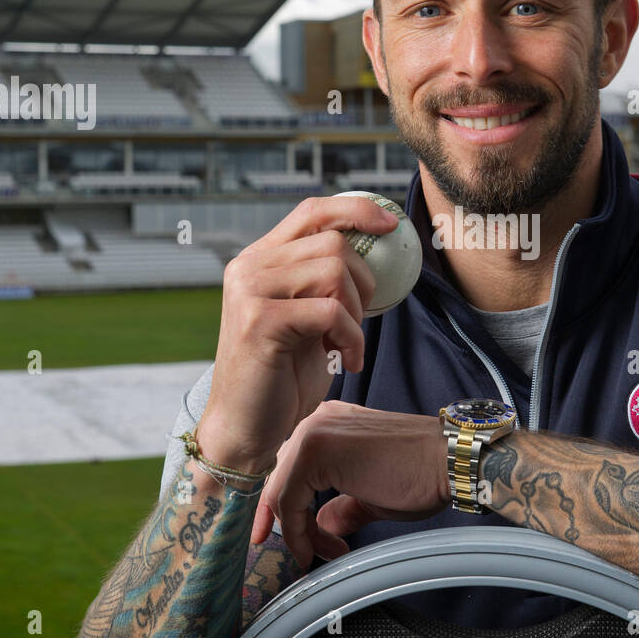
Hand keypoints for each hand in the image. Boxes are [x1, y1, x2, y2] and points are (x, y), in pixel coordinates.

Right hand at [197, 197, 398, 475]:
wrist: (247, 427)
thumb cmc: (283, 375)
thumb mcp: (307, 317)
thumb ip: (324, 281)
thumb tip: (375, 249)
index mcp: (260, 259)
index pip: (312, 211)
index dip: (356, 210)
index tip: (391, 224)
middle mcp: (249, 267)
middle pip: (332, 243)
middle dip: (364, 280)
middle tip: (361, 316)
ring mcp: (250, 291)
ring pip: (333, 272)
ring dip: (356, 311)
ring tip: (346, 341)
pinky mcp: (260, 321)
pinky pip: (330, 312)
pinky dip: (352, 337)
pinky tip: (347, 360)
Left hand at [250, 401, 448, 567]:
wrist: (449, 461)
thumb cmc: (422, 472)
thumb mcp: (372, 495)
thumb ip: (344, 508)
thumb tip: (325, 524)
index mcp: (329, 425)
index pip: (291, 471)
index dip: (287, 512)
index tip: (297, 543)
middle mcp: (316, 422)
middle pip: (281, 481)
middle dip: (291, 524)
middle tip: (309, 553)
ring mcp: (314, 432)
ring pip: (281, 492)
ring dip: (298, 532)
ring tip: (327, 552)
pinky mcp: (316, 450)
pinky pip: (288, 498)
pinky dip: (297, 530)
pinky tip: (319, 548)